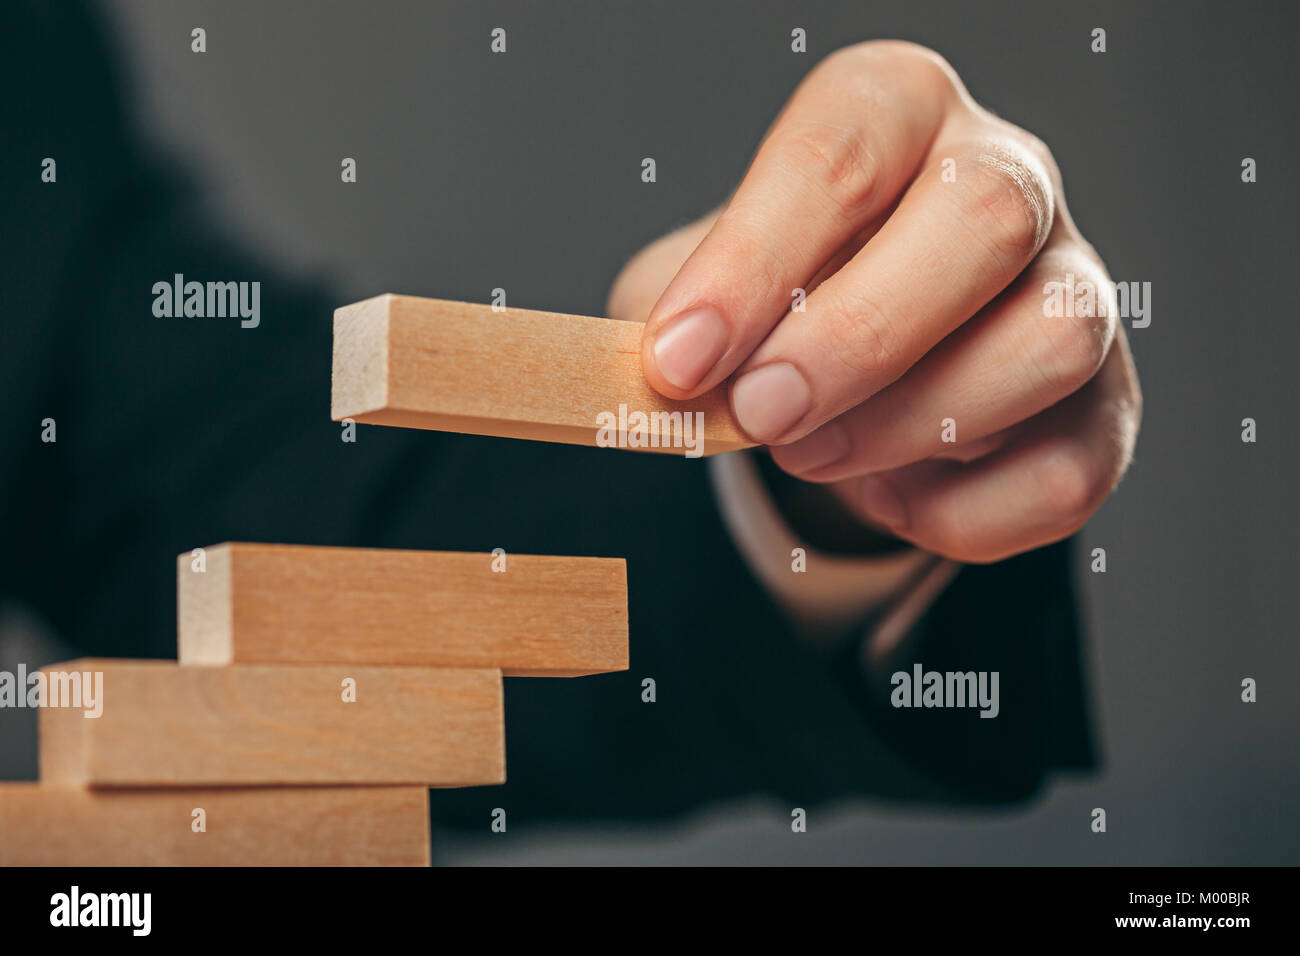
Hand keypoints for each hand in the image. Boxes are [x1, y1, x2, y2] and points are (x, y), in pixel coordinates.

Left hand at [608, 40, 1140, 562]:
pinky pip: (1066, 473)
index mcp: (898, 112)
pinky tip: (891, 495)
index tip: (680, 360)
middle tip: (759, 415)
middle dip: (855, 339)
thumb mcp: (699, 288)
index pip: (841, 153)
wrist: (849, 361)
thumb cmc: (775, 303)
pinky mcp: (1106, 407)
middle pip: (985, 222)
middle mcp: (1009, 179)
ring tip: (811, 455)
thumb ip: (679, 317)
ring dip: (909, 424)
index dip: (752, 264)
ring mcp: (1074, 290)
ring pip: (1050, 343)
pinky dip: (961, 514)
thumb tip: (672, 375)